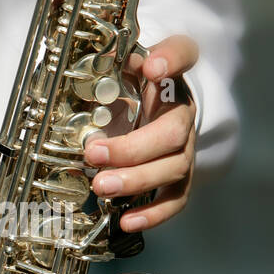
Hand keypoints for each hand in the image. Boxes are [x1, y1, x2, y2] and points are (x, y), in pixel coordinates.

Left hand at [84, 34, 197, 231]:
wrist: (147, 113)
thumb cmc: (129, 89)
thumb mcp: (117, 68)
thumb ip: (107, 62)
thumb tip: (89, 63)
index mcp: (170, 77)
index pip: (184, 53)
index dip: (172, 60)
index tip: (152, 65)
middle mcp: (183, 112)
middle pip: (173, 132)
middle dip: (132, 147)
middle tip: (93, 153)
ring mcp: (185, 148)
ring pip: (173, 169)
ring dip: (136, 180)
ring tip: (101, 186)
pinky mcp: (179, 178)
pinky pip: (175, 200)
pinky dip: (153, 214)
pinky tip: (127, 221)